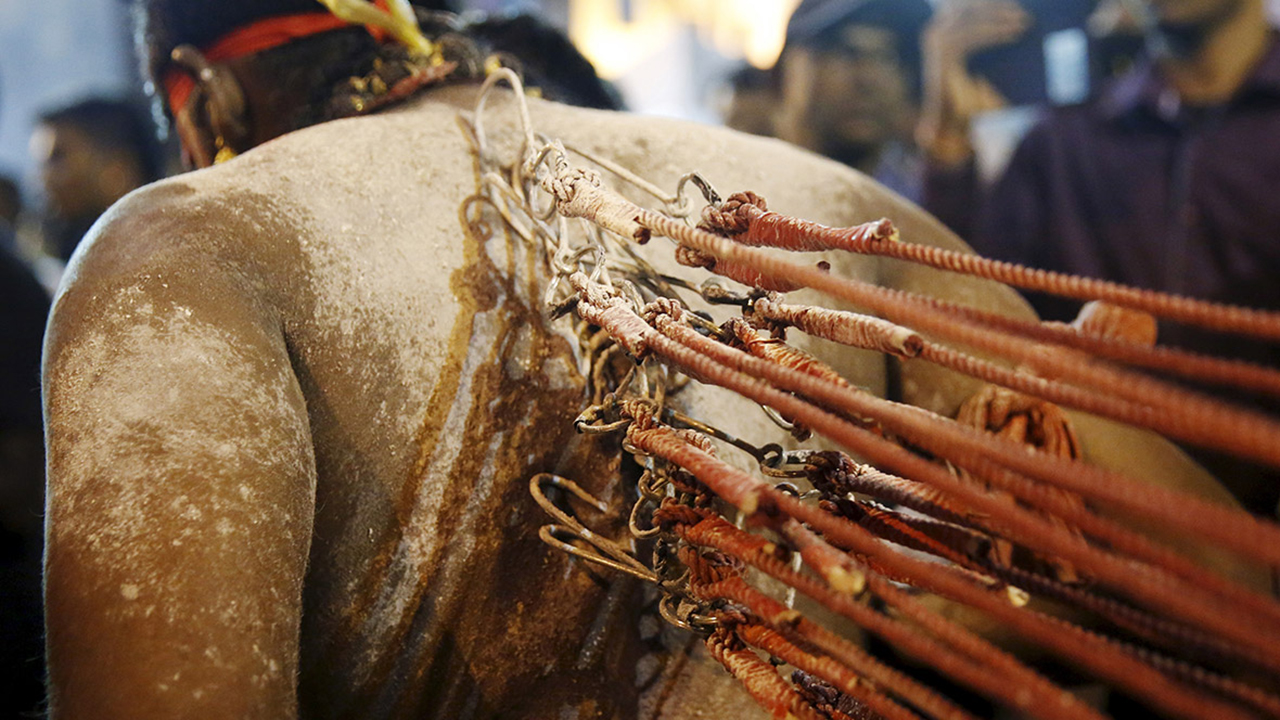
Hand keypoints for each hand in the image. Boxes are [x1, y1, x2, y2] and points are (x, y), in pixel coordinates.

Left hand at [917, 0, 1029, 164]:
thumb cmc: (945, 89)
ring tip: (1022, 14)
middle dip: (1000, 18)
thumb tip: (925, 140)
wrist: (935, 66)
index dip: (995, 33)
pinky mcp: (947, 10)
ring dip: (998, 8)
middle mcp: (936, 31)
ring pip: (973, 7)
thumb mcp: (940, 102)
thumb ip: (934, 119)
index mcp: (939, 52)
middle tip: (1026, 22)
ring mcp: (940, 18)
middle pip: (972, 17)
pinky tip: (1011, 7)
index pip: (969, 37)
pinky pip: (972, 3)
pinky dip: (992, 5)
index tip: (1017, 34)